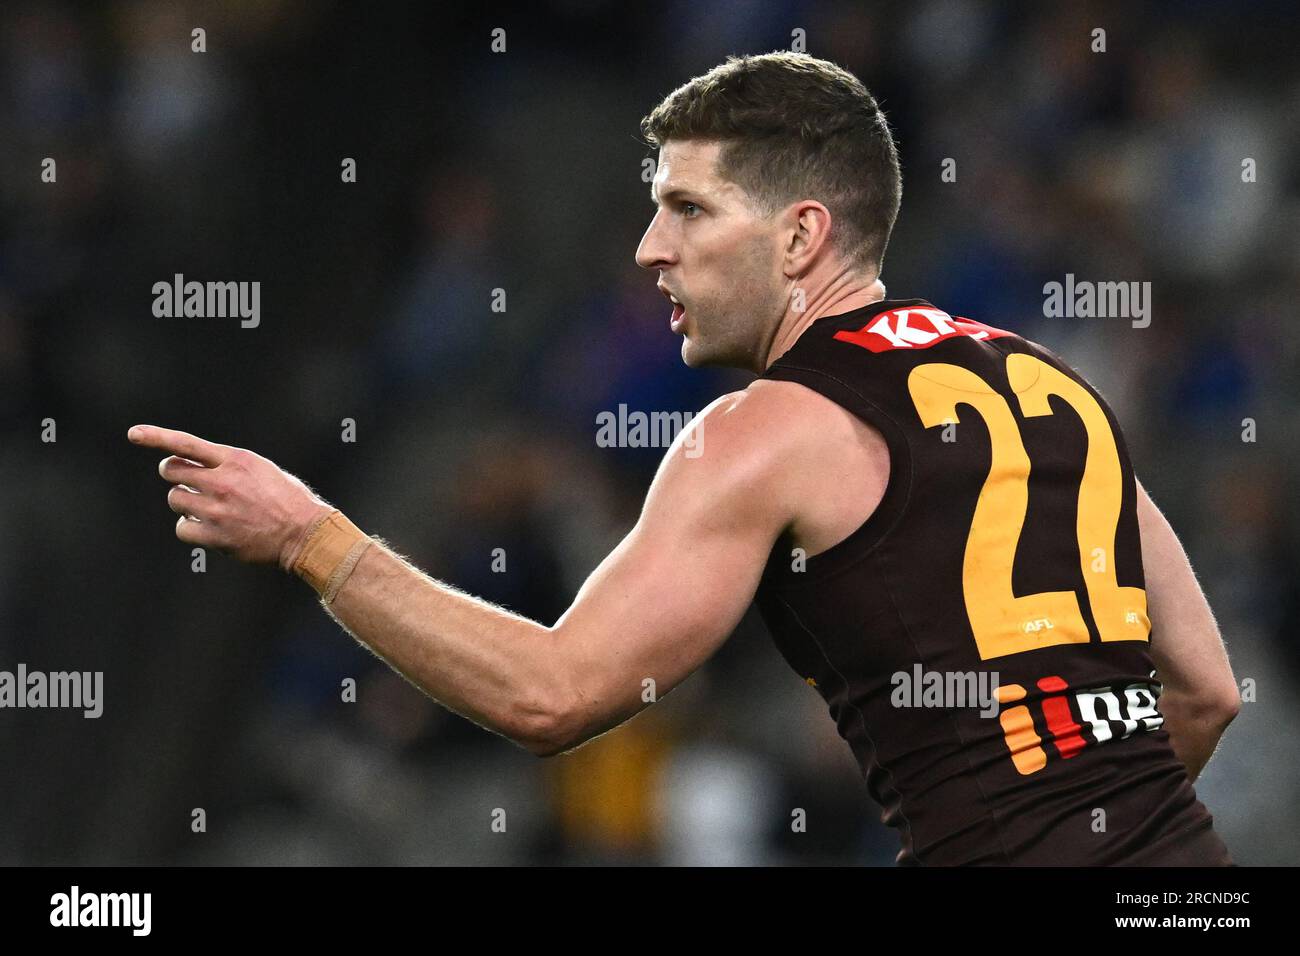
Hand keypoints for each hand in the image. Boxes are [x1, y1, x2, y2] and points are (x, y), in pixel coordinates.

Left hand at [128, 424, 333, 567]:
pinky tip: (207, 528)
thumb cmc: (285, 499)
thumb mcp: (260, 469)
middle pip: (172, 472)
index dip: (156, 437)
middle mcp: (223, 482)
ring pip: (175, 500)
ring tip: (208, 508)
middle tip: (187, 482)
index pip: (186, 444)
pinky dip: (190, 528)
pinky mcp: (216, 536)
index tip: (133, 434)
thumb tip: (189, 466)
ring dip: (186, 503)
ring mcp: (218, 510)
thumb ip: (226, 465)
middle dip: (175, 475)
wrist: (304, 532)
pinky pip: (182, 528)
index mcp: (236, 460)